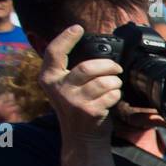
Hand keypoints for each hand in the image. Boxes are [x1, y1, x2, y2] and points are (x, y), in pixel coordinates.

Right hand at [39, 25, 122, 144]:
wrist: (81, 138)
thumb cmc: (77, 108)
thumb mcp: (65, 87)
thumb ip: (69, 70)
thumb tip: (92, 51)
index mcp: (48, 78)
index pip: (54, 52)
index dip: (66, 37)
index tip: (78, 28)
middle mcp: (58, 88)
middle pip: (87, 67)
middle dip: (107, 65)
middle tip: (116, 68)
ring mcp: (74, 101)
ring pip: (102, 81)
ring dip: (114, 81)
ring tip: (116, 83)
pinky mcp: (89, 111)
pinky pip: (110, 95)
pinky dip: (117, 93)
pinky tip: (114, 96)